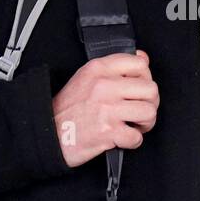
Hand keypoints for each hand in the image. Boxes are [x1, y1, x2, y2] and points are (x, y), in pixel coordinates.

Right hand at [51, 49, 158, 167]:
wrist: (49, 134)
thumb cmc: (67, 109)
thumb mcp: (86, 78)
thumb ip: (114, 68)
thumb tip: (142, 59)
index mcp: (98, 69)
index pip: (140, 63)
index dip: (145, 78)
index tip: (139, 89)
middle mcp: (104, 86)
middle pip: (151, 89)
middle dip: (149, 103)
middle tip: (138, 111)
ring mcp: (107, 109)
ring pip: (149, 112)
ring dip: (144, 123)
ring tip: (132, 124)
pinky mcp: (108, 131)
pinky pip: (137, 137)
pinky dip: (132, 141)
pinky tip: (122, 137)